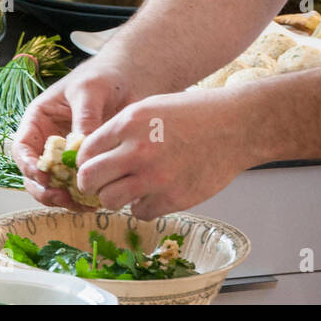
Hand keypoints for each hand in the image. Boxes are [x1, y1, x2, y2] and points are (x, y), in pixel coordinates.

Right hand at [11, 55, 143, 209]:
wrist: (129, 80)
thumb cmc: (101, 77)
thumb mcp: (89, 91)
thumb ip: (84, 117)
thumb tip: (80, 148)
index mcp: (38, 120)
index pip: (22, 148)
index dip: (27, 165)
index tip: (43, 176)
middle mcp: (47, 141)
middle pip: (34, 174)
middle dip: (44, 189)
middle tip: (62, 197)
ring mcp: (65, 156)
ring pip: (55, 186)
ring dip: (64, 198)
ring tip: (82, 203)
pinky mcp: (85, 165)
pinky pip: (78, 186)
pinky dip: (83, 197)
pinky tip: (96, 201)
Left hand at [73, 88, 256, 219]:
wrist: (235, 127)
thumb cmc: (194, 114)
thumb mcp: (150, 107)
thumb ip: (121, 128)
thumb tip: (93, 153)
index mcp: (129, 122)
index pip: (85, 152)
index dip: (84, 161)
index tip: (91, 165)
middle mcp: (137, 150)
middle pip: (89, 179)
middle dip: (90, 183)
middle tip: (99, 183)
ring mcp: (155, 177)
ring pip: (109, 201)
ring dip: (114, 197)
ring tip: (127, 188)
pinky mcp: (172, 199)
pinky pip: (139, 213)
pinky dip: (142, 206)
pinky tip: (153, 192)